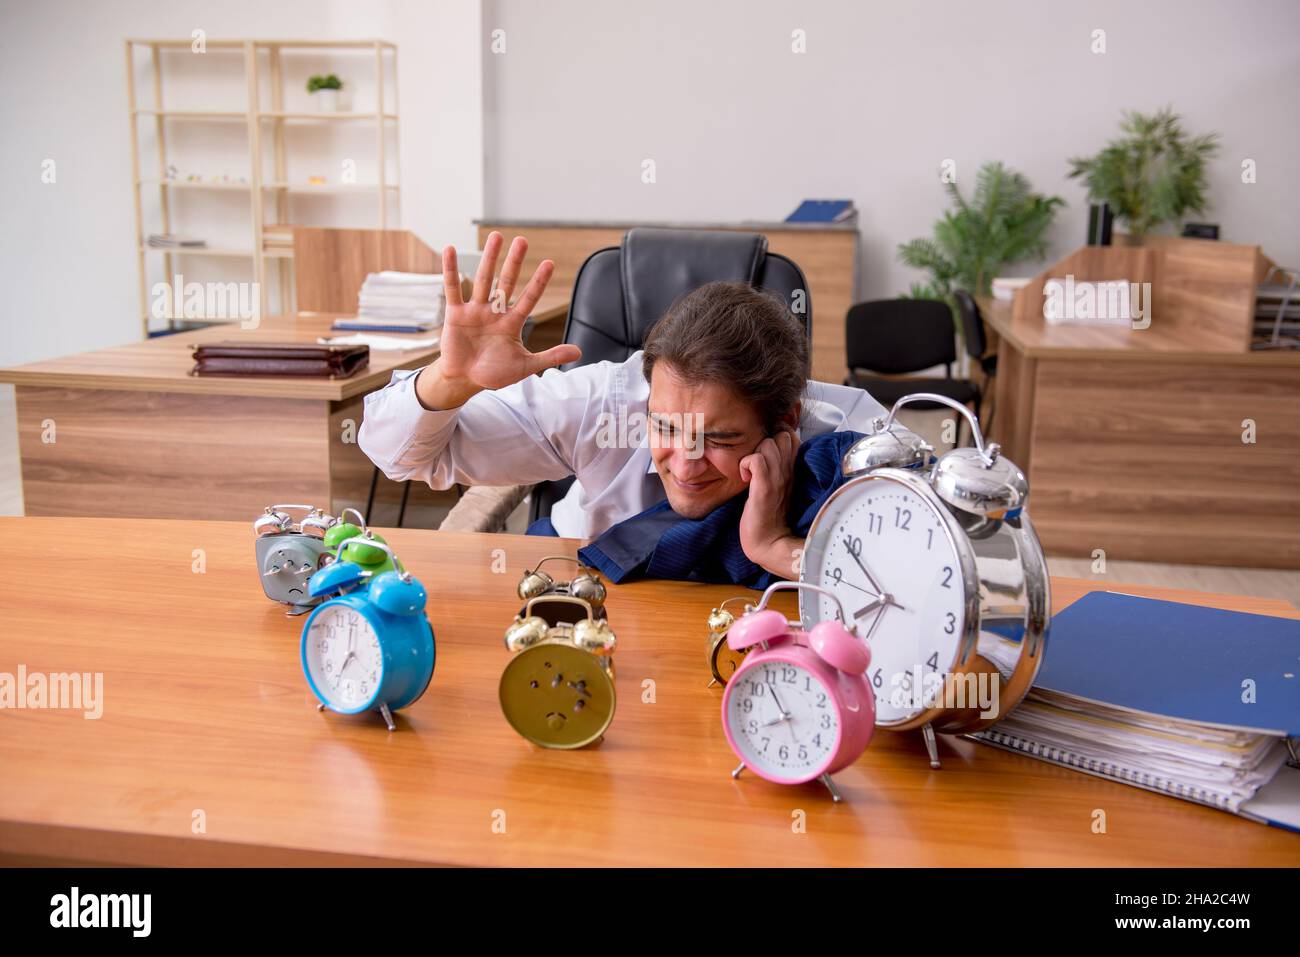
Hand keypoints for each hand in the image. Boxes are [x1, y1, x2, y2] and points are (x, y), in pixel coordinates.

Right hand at [415, 232, 581, 409]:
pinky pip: (453, 289)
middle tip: (522, 240)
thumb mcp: (525, 366)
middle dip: (514, 262)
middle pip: (506, 282)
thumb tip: (580, 351)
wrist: (465, 380)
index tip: (549, 263)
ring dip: (490, 258)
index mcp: (512, 322)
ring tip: (497, 236)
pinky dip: (451, 270)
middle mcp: (495, 312)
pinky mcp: (456, 314)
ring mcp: (475, 311)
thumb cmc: (494, 373)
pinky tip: (450, 250)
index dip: (538, 283)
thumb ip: (550, 356)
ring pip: (484, 280)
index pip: (529, 298)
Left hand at [738, 428, 801, 577]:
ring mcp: (777, 479)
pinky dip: (746, 464)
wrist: (769, 542)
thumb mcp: (777, 486)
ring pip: (768, 444)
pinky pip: (756, 460)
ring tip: (750, 472)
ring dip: (754, 454)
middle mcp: (788, 471)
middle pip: (781, 435)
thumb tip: (764, 452)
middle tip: (757, 462)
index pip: (791, 436)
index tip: (764, 452)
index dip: (776, 436)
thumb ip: (776, 467)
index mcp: (792, 470)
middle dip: (766, 442)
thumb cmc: (768, 515)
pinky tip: (745, 478)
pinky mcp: (764, 488)